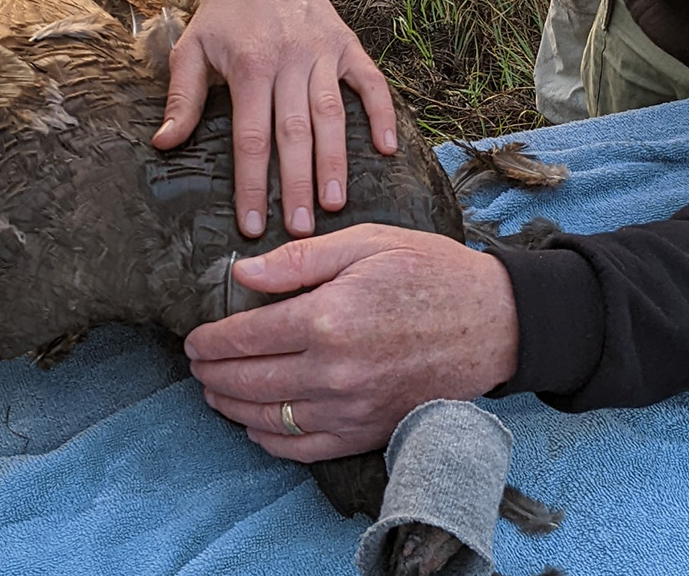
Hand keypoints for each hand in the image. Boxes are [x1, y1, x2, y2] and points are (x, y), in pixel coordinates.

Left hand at [155, 0, 396, 238]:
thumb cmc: (222, 13)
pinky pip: (370, 82)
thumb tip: (163, 144)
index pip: (251, 138)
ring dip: (336, 161)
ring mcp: (322, 51)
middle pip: (295, 134)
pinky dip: (382, 113)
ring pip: (332, 115)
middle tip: (304, 231)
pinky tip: (385, 149)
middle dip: (298, 186)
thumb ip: (181, 99)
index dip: (253, 185)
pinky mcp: (347, 44)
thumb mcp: (190, 49)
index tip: (255, 225)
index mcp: (250, 66)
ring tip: (337, 203)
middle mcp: (290, 60)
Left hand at [184, 224, 518, 461]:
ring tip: (215, 391)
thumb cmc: (431, 272)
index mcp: (327, 318)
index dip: (210, 340)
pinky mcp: (366, 432)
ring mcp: (350, 408)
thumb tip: (241, 273)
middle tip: (196, 364)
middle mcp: (333, 371)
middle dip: (211, 373)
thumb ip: (299, 259)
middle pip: (247, 381)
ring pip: (266, 419)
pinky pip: (301, 447)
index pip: (244, 338)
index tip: (194, 338)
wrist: (494, 323)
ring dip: (231, 407)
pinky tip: (255, 424)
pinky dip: (268, 439)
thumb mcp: (366, 242)